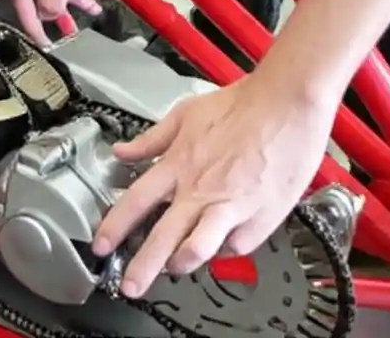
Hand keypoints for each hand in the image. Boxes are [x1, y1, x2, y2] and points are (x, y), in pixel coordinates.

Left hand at [92, 73, 332, 297]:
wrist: (288, 103)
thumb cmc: (242, 105)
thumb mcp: (185, 114)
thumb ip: (151, 140)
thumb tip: (122, 151)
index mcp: (179, 164)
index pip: (135, 201)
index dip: (114, 227)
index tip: (101, 245)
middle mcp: (201, 189)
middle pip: (163, 236)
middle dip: (142, 267)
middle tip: (130, 286)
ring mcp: (231, 205)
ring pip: (199, 248)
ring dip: (182, 264)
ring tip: (173, 270)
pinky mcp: (262, 216)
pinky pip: (237, 245)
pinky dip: (225, 250)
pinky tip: (219, 245)